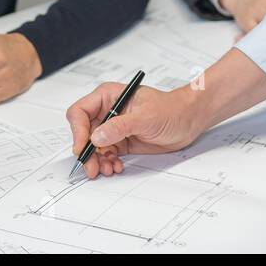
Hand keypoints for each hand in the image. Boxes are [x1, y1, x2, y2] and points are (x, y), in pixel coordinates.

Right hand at [65, 82, 203, 178]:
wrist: (188, 121)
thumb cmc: (170, 110)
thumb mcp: (145, 117)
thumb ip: (120, 126)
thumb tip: (97, 137)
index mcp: (108, 97)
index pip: (81, 112)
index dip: (78, 130)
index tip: (82, 147)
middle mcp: (107, 112)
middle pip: (84, 133)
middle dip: (86, 152)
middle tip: (92, 168)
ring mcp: (113, 128)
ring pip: (93, 147)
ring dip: (97, 161)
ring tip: (108, 169)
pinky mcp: (121, 142)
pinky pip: (105, 155)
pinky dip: (107, 163)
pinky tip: (117, 167)